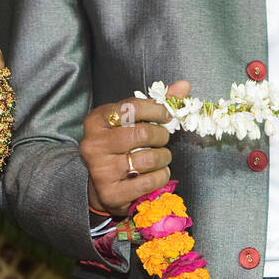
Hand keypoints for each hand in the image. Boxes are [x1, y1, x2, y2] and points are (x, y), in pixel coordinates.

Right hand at [81, 79, 189, 217]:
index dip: (156, 110)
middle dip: (161, 136)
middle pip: (142, 133)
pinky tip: (158, 173)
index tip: (167, 116)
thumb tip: (184, 85)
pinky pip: (148, 182)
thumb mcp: (130, 122)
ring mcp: (101, 170)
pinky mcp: (110, 193)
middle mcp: (94, 144)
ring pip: (148, 159)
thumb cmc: (120, 147)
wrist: (101, 185)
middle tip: (163, 139)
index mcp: (96, 121)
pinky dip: (161, 177)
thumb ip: (156, 103)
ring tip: (162, 157)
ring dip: (164, 158)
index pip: (131, 108)